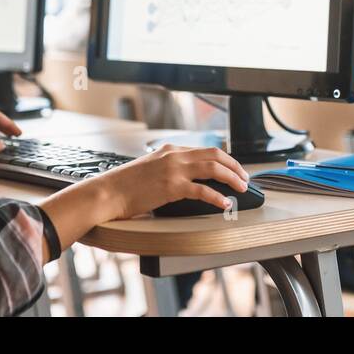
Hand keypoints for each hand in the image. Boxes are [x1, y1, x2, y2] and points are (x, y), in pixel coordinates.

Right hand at [89, 145, 251, 220]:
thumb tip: (187, 179)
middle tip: (245, 178)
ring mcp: (173, 170)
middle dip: (235, 166)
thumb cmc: (125, 185)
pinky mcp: (171, 187)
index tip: (234, 168)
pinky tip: (225, 204)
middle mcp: (174, 155)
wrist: (108, 192)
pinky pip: (202, 191)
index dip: (224, 159)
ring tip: (241, 187)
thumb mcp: (149, 168)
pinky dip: (217, 197)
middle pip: (215, 155)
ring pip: (213, 168)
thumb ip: (168, 168)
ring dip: (232, 178)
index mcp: (170, 149)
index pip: (205, 150)